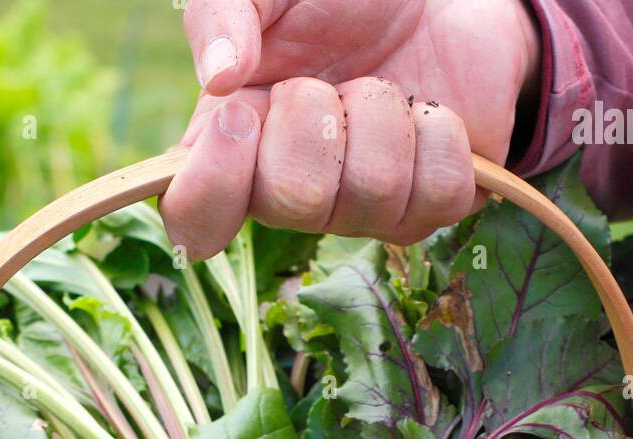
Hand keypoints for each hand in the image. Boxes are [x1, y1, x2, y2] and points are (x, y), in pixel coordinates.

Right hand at [160, 0, 540, 258]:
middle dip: (314, 117)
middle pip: (292, 201)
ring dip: (381, 113)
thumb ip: (222, 14)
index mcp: (234, 152)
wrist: (437, 0)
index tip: (238, 119)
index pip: (194, 222)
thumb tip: (219, 78)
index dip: (211, 189)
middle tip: (326, 82)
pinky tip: (428, 110)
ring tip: (383, 87)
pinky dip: (438, 130)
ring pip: (372, 192)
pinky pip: (437, 191)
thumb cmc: (339, 1)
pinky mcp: (432, 208)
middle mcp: (295, 196)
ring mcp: (366, 213)